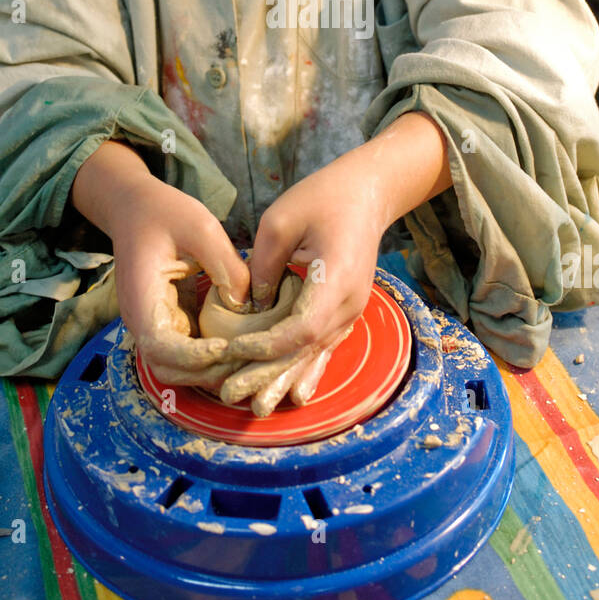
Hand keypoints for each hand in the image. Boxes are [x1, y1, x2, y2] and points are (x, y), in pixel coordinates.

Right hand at [110, 179, 251, 388]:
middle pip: (168, 368)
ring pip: (177, 366)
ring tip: (248, 356)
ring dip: (210, 369)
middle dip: (207, 371)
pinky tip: (240, 346)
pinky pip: (186, 350)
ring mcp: (153, 322)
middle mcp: (142, 319)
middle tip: (247, 358)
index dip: (195, 356)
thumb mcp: (201, 228)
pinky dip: (210, 356)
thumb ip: (226, 265)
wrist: (137, 206)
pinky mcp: (168, 319)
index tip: (227, 345)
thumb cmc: (165, 212)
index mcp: (141, 297)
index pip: (161, 347)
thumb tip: (248, 305)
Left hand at [217, 158, 388, 414]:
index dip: (267, 346)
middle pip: (306, 350)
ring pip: (315, 354)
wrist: (368, 193)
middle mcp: (349, 303)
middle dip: (267, 375)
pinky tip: (295, 396)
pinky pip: (324, 346)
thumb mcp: (281, 220)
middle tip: (230, 395)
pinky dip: (306, 370)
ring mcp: (351, 309)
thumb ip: (262, 265)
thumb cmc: (323, 198)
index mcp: (337, 278)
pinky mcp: (345, 309)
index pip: (302, 328)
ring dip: (284, 380)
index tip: (234, 349)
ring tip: (255, 407)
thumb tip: (248, 305)